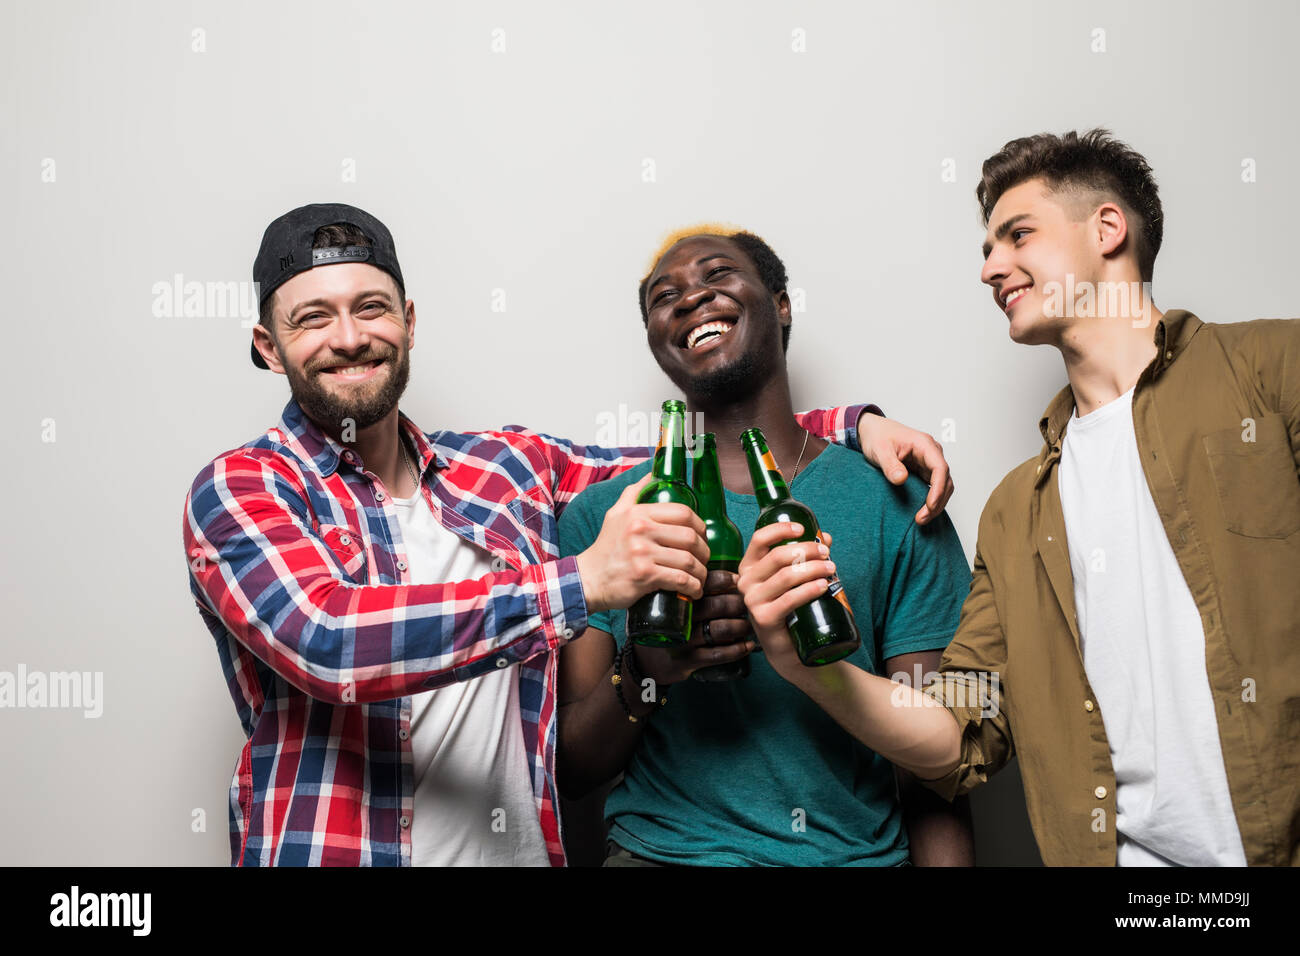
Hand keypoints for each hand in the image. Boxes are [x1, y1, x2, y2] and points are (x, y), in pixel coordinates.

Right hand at [575, 474, 709, 613]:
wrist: (588, 579)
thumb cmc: (605, 548)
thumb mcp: (615, 514)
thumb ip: (633, 493)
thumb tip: (652, 474)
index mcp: (638, 513)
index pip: (682, 512)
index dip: (700, 525)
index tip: (702, 536)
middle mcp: (641, 530)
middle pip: (690, 537)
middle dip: (704, 551)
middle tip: (703, 559)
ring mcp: (643, 553)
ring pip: (688, 561)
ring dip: (701, 572)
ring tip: (700, 577)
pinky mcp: (645, 575)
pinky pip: (680, 580)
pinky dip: (692, 587)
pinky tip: (694, 591)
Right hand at [633, 570, 755, 685]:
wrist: (645, 661)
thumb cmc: (665, 627)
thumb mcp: (667, 603)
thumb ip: (688, 588)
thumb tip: (726, 573)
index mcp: (675, 597)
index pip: (704, 582)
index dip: (725, 579)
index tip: (738, 580)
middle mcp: (678, 617)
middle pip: (716, 605)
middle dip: (738, 603)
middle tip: (749, 604)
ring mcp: (683, 640)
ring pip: (719, 629)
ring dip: (740, 626)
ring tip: (749, 625)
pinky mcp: (688, 660)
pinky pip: (717, 654)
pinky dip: (737, 650)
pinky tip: (747, 646)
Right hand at [736, 522, 836, 678]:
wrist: (789, 648)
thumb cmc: (791, 608)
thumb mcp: (795, 578)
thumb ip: (806, 556)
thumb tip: (825, 537)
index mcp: (750, 567)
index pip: (759, 539)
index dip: (780, 530)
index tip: (802, 529)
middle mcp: (746, 582)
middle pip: (777, 556)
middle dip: (807, 551)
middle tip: (827, 554)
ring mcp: (752, 601)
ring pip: (786, 576)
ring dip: (813, 569)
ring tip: (831, 570)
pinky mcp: (764, 618)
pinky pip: (790, 599)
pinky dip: (809, 590)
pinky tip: (823, 586)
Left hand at [856, 412, 953, 524]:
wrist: (872, 431)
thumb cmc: (877, 436)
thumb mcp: (880, 450)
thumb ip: (890, 465)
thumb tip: (901, 479)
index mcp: (925, 444)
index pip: (940, 468)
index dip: (938, 489)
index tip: (930, 506)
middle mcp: (932, 453)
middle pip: (945, 480)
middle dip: (938, 502)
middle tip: (921, 518)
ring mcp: (929, 462)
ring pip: (942, 486)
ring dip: (936, 504)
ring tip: (921, 519)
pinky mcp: (924, 471)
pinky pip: (934, 487)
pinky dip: (931, 500)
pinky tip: (922, 511)